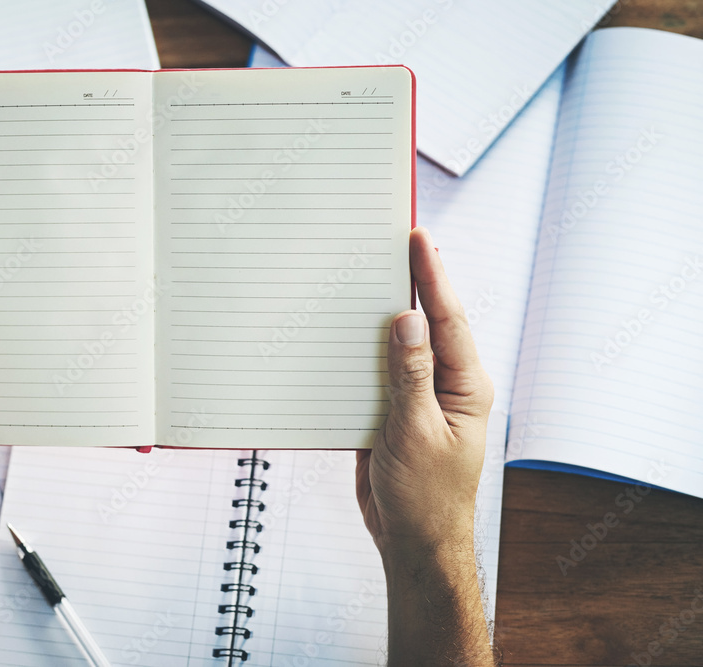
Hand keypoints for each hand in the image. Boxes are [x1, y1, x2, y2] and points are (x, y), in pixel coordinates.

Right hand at [357, 226, 492, 555]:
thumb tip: (409, 320)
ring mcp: (416, 398)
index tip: (419, 239)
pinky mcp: (391, 412)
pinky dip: (357, 354)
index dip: (433, 277)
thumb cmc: (426, 499)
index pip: (448, 320)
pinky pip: (374, 374)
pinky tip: (340, 335)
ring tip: (359, 277)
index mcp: (464, 386)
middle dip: (408, 284)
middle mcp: (443, 385)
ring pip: (395, 346)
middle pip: (424, 324)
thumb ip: (410, 375)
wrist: (412, 543)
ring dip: (376, 318)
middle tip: (388, 243)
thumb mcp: (416, 433)